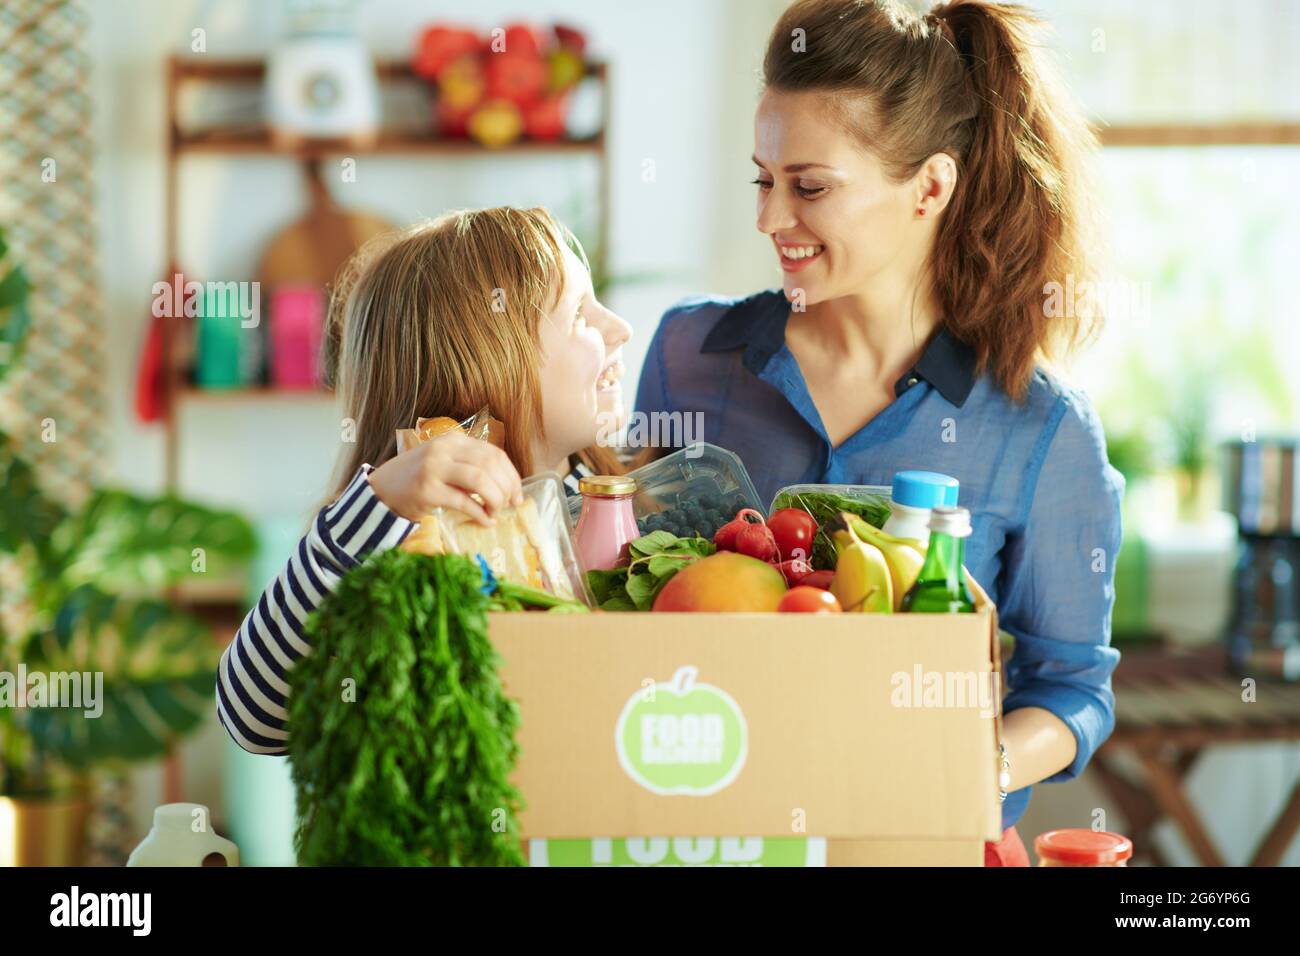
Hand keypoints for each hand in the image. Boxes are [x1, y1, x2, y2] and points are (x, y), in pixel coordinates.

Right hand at [367, 430, 524, 525]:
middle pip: (491, 466)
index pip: (494, 453)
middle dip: (507, 488)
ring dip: (496, 500)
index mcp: (453, 440)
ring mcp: (434, 469)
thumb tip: (509, 486)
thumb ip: (471, 466)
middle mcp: (444, 450)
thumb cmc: (419, 478)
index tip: (517, 494)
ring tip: (496, 512)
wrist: (382, 490)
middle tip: (509, 505)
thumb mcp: (446, 462)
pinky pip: (465, 502)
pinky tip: (486, 521)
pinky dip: (481, 514)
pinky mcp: (427, 490)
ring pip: (481, 481)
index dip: (512, 475)